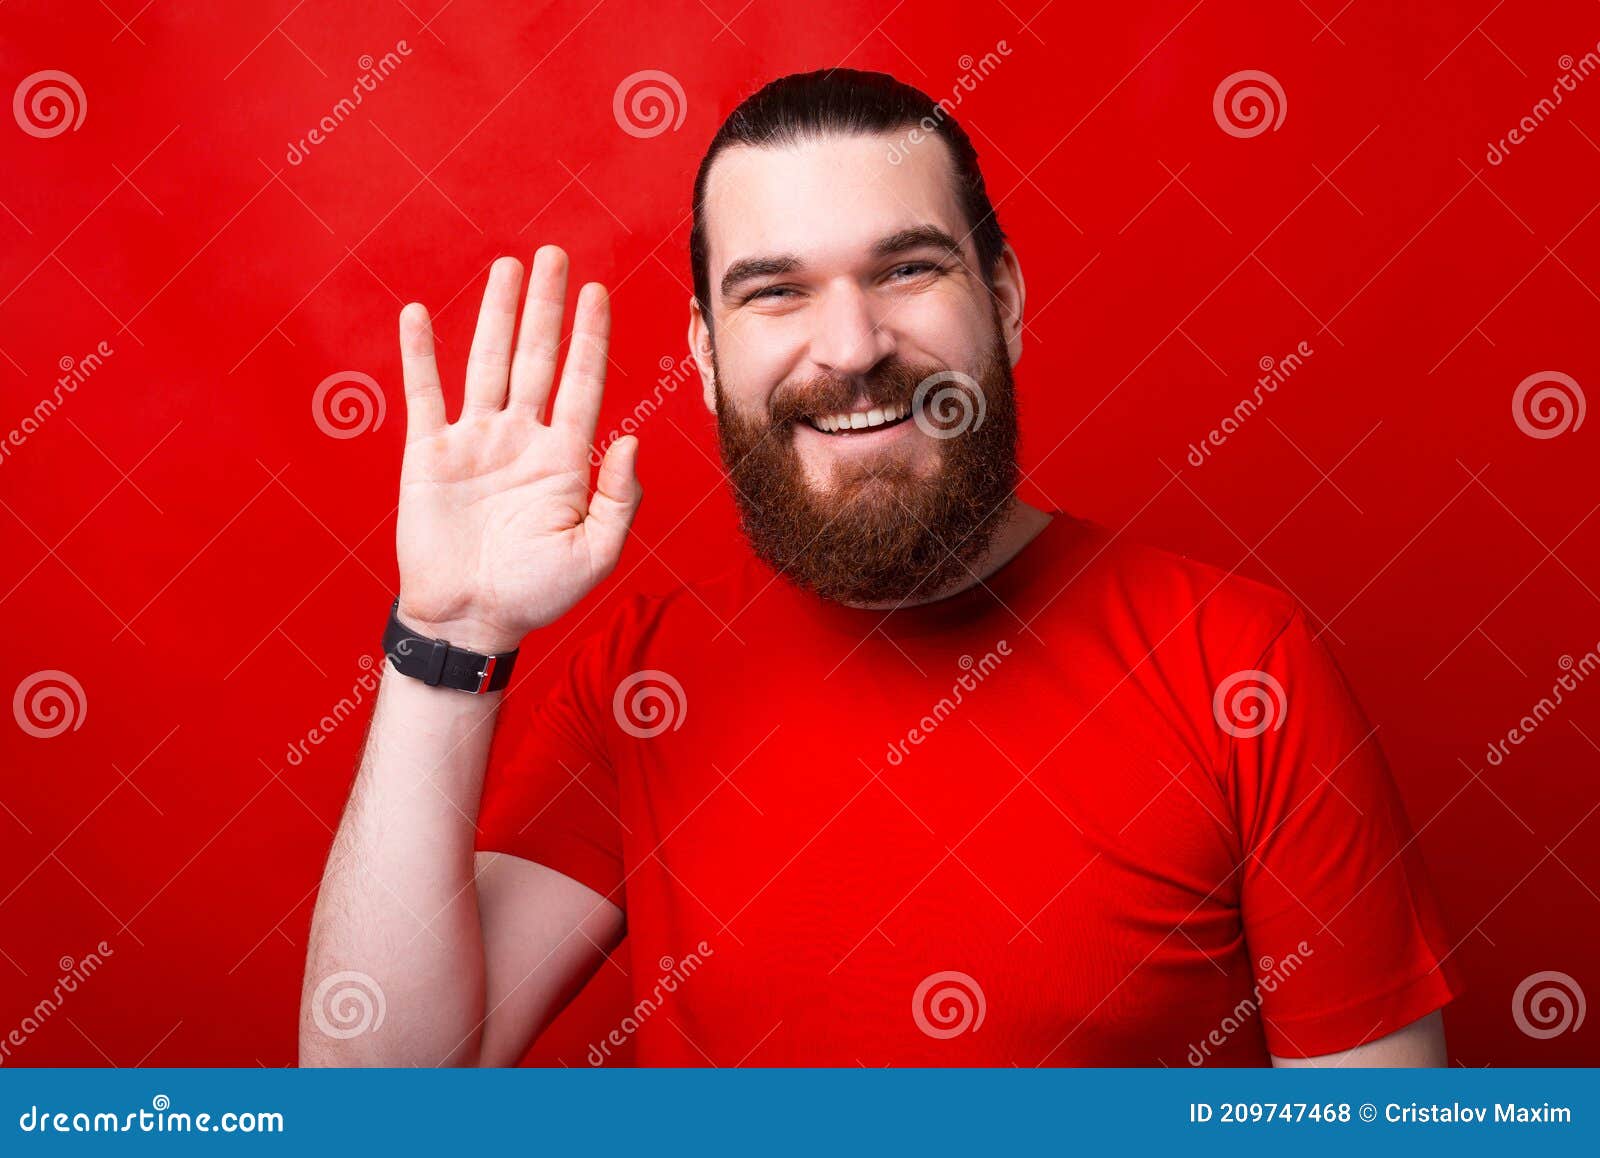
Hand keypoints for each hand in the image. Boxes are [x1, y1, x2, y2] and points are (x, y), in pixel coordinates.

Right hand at [393, 247, 640, 652]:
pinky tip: (417, 314)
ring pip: (487, 362)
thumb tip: (631, 439)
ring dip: (496, 314)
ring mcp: (475, 442)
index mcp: (564, 458)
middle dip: (547, 307)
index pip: (582, 382)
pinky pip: (424, 395)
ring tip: (507, 267)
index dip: (590, 337)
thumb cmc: (536, 593)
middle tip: (554, 255)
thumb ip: (618, 498)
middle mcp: (522, 438)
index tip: (598, 291)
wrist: (471, 620)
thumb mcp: (596, 553)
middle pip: (537, 357)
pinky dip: (419, 355)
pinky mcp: (429, 455)